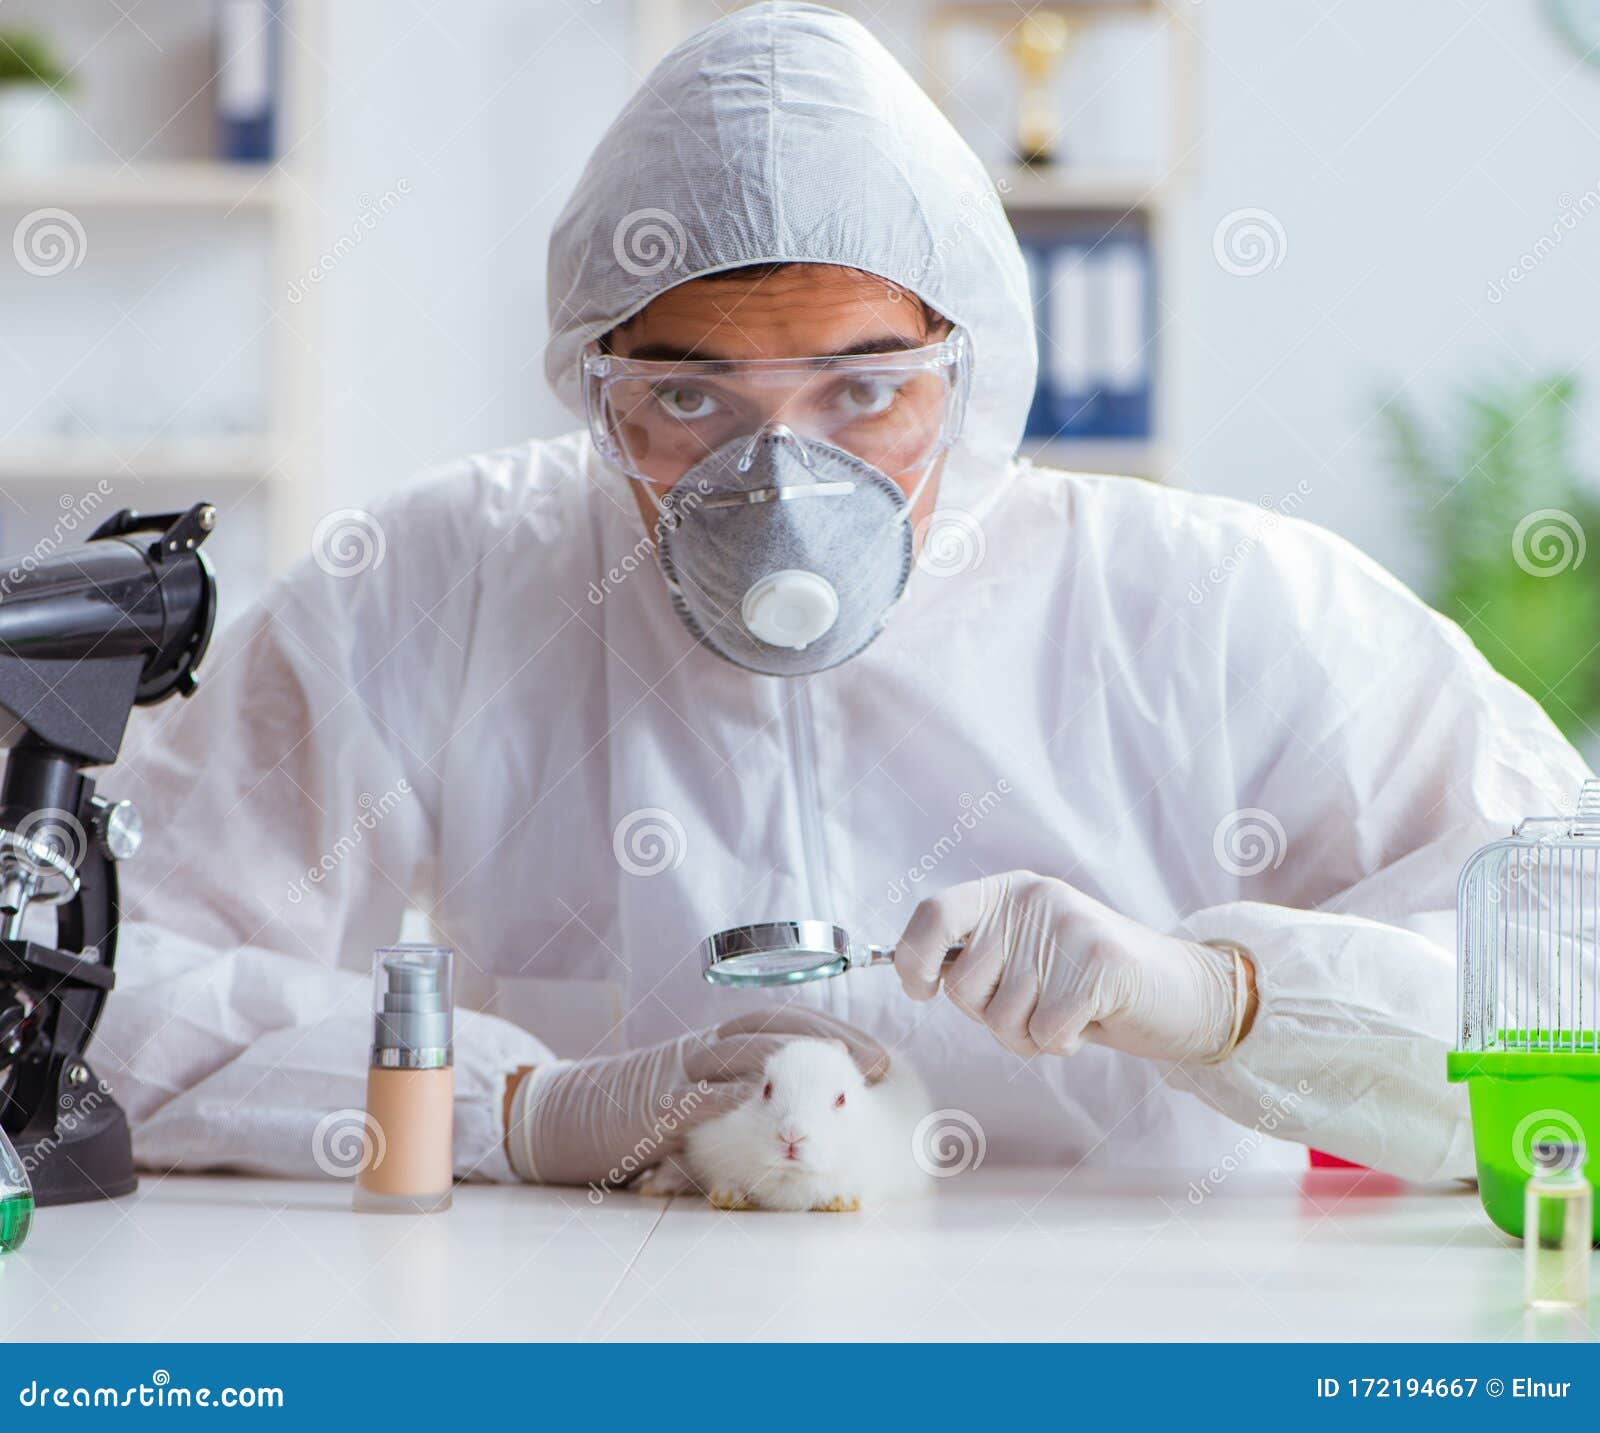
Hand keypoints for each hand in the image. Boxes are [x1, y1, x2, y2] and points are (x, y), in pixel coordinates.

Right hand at [504, 1007, 887, 1185]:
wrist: (565, 1117)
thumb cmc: (643, 1113)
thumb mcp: (701, 1096)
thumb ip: (746, 1097)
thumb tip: (814, 1116)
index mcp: (718, 1045)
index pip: (785, 1023)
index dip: (835, 1034)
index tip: (881, 1059)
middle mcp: (702, 1050)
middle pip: (770, 1027)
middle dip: (827, 1042)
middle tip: (873, 1066)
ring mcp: (675, 1074)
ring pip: (734, 1052)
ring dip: (786, 1059)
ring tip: (831, 1074)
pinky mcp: (651, 1108)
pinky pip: (691, 1096)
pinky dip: (722, 1093)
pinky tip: (753, 1094)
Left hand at [893, 871, 1252, 1062]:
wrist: (1182, 991)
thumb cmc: (1089, 983)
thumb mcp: (1029, 952)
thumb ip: (981, 956)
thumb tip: (916, 975)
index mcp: (1008, 891)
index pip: (935, 914)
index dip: (912, 958)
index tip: (922, 991)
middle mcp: (1034, 899)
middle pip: (963, 987)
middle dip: (991, 1018)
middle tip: (1037, 1006)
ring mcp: (1068, 927)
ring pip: (1004, 1019)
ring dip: (1031, 1035)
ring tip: (1070, 1010)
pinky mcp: (1100, 964)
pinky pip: (1045, 1033)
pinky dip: (1063, 1044)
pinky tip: (1092, 1020)